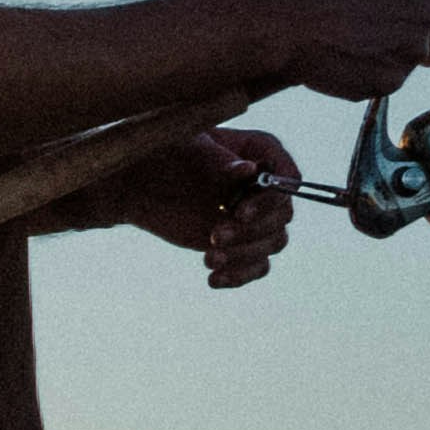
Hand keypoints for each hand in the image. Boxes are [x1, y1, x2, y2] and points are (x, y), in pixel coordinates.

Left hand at [93, 122, 302, 287]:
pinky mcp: (242, 243)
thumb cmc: (168, 153)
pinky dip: (239, 275)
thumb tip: (248, 169)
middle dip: (250, 230)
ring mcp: (257, 217)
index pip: (286, 179)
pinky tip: (213, 280)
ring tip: (208, 258)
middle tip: (214, 237)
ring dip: (243, 255)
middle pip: (281, 216)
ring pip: (273, 243)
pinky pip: (256, 266)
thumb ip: (220, 161)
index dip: (269, 199)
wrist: (143, 180)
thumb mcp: (191, 149)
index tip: (240, 212)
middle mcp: (266, 187)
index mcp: (262, 153)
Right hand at [264, 0, 429, 102]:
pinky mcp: (387, 82)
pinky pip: (383, 85)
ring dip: (386, 60)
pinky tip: (336, 61)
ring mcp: (409, 54)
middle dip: (414, 45)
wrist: (280, 22)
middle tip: (371, 39)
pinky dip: (364, 78)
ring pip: (408, 64)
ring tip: (345, 45)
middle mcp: (426, 20)